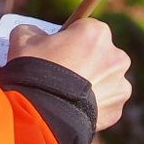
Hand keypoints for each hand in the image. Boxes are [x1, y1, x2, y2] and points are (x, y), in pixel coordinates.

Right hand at [8, 19, 131, 130]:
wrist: (41, 114)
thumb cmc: (34, 71)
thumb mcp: (24, 38)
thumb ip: (34, 31)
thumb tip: (38, 35)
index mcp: (96, 32)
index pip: (85, 29)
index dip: (70, 39)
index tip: (59, 50)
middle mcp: (115, 54)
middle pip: (100, 53)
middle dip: (86, 61)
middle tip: (63, 74)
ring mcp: (120, 83)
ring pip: (106, 80)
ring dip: (93, 85)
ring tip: (68, 95)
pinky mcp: (117, 109)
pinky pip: (106, 103)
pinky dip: (93, 106)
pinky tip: (74, 109)